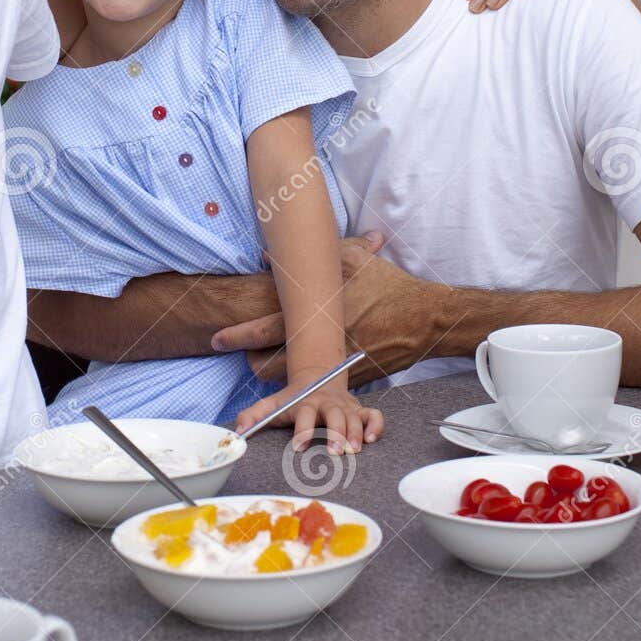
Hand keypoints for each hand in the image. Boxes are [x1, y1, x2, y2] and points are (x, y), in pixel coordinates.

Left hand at [214, 232, 397, 380]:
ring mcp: (335, 365)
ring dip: (276, 376)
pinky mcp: (352, 379)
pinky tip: (303, 376)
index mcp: (314, 315)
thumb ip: (316, 255)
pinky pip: (319, 387)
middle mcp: (320, 345)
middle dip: (250, 363)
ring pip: (290, 382)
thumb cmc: (388, 285)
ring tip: (266, 366)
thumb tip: (272, 253)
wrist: (425, 317)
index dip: (238, 335)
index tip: (216, 338)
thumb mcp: (354, 260)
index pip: (264, 329)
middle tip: (240, 356)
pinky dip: (307, 382)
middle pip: (269, 366)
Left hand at [234, 378, 384, 452]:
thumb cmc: (294, 399)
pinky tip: (371, 440)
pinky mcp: (360, 409)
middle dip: (336, 432)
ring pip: (356, 417)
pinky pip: (374, 415)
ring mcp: (346, 406)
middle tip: (335, 452)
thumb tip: (237, 431)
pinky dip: (376, 426)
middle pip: (335, 414)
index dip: (302, 429)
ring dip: (356, 433)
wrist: (317, 376)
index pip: (305, 413)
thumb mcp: (272, 403)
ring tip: (354, 450)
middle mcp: (328, 404)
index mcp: (307, 402)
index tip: (299, 446)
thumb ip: (253, 415)